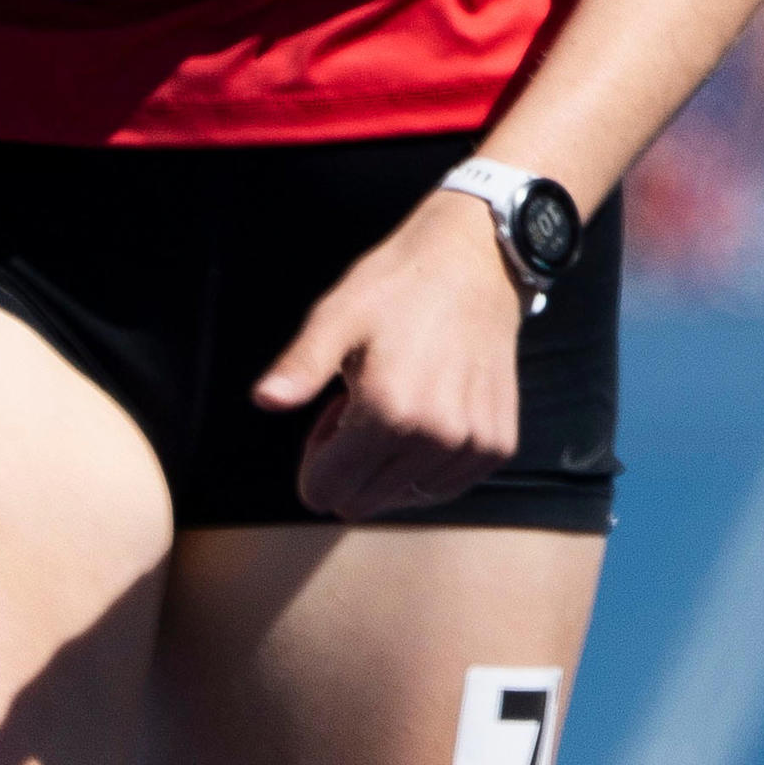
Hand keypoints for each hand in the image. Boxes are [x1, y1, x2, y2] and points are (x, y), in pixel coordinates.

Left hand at [252, 189, 529, 520]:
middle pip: (360, 502)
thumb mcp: (336, 317)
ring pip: (403, 499)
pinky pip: (443, 488)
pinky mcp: (498, 446)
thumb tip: (265, 400)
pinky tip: (430, 414)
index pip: (324, 490)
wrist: (476, 262)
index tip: (332, 412)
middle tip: (362, 406)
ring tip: (400, 403)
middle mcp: (436, 438)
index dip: (316, 457)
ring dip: (391, 462)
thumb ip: (300, 366)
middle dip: (350, 464)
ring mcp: (473, 445)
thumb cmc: (397, 287)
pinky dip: (427, 464)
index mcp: (388, 412)